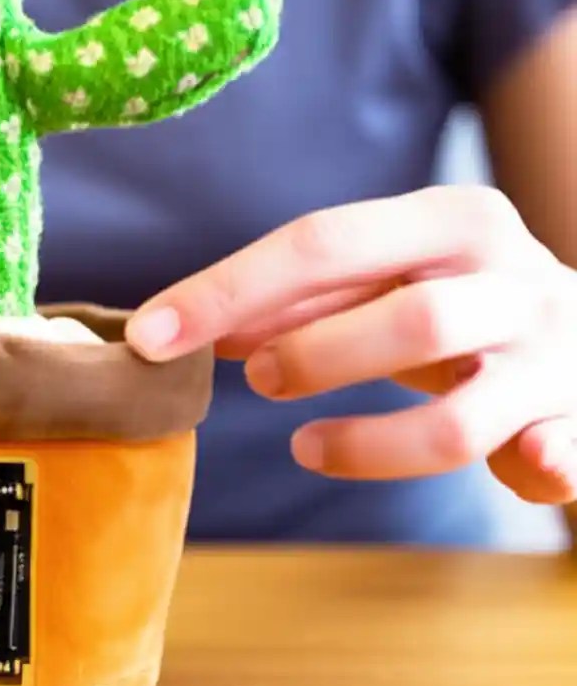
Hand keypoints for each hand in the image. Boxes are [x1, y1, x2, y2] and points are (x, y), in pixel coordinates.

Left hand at [126, 185, 576, 504]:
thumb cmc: (459, 305)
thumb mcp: (384, 281)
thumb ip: (296, 301)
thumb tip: (184, 328)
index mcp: (450, 222)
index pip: (323, 244)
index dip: (228, 291)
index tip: (150, 335)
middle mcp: (509, 277)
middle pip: (404, 316)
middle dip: (311, 354)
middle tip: (255, 377)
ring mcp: (551, 354)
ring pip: (459, 411)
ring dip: (368, 441)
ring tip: (304, 445)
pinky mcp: (575, 420)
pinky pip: (556, 451)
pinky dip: (538, 463)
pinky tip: (521, 463)